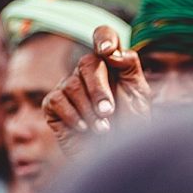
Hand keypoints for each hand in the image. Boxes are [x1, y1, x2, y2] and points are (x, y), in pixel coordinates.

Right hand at [43, 26, 150, 156]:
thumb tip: (111, 52)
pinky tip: (83, 127)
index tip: (107, 51)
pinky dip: (72, 115)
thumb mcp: (139, 95)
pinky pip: (57, 101)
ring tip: (102, 128)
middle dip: (99, 89)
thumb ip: (129, 67)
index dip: (103, 38)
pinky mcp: (52, 106)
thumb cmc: (129, 126)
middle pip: (88, 63)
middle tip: (109, 112)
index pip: (103, 36)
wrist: (112, 156)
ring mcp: (68, 88)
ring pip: (72, 85)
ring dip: (88, 110)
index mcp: (110, 64)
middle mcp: (87, 73)